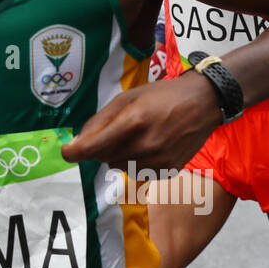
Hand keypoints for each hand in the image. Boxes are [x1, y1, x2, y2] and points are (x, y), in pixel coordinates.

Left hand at [62, 71, 220, 170]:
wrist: (203, 103)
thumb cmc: (161, 96)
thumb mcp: (127, 98)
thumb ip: (100, 120)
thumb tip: (77, 141)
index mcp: (133, 122)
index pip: (94, 147)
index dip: (74, 152)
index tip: (65, 152)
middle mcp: (146, 145)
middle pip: (103, 158)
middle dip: (99, 147)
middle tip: (114, 130)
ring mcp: (159, 160)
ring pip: (119, 166)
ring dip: (117, 155)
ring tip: (135, 136)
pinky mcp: (168, 170)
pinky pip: (137, 172)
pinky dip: (135, 161)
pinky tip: (148, 145)